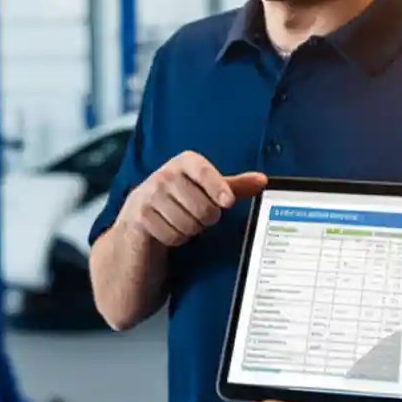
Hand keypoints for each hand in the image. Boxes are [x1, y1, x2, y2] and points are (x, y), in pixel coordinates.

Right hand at [119, 152, 265, 246]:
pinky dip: (175, 239)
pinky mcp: (140, 217)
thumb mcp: (205, 192)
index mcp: (183, 163)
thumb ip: (232, 187)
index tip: (227, 202)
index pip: (203, 170)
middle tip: (197, 216)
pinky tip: (168, 231)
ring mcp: (148, 195)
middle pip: (202, 206)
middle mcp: (163, 175)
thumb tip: (262, 180)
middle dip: (205, 219)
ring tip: (180, 222)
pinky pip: (172, 235)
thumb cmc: (178, 204)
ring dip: (190, 230)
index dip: (217, 186)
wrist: (139, 224)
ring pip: (188, 223)